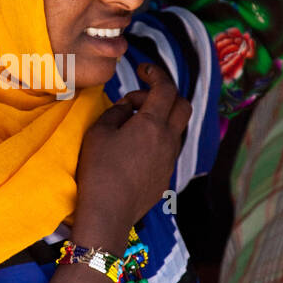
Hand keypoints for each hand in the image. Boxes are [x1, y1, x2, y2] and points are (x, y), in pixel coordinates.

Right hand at [73, 63, 190, 245]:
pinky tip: (134, 149)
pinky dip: (156, 139)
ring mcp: (170, 160)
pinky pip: (167, 149)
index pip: (165, 88)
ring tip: (131, 126)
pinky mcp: (166, 177)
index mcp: (152, 124)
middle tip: (139, 99)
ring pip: (175, 128)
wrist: (108, 214)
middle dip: (165, 94)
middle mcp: (168, 140)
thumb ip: (116, 111)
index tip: (142, 69)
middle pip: (183, 105)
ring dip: (159, 118)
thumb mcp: (98, 132)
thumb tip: (127, 105)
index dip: (155, 73)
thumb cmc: (99, 170)